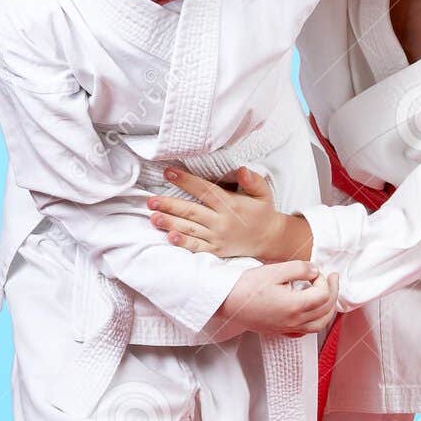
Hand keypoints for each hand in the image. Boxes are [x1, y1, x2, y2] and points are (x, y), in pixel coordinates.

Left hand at [149, 166, 311, 260]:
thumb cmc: (262, 212)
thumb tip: (242, 170)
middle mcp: (222, 222)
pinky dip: (183, 244)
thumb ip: (252, 180)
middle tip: (151, 201)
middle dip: (170, 205)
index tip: (168, 172)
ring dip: (170, 223)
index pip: (204, 190)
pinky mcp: (216, 251)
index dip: (186, 181)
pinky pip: (197, 248)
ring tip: (153, 217)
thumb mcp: (263, 193)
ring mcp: (218, 238)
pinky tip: (170, 238)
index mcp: (230, 205)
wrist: (270, 239)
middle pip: (192, 211)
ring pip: (190, 229)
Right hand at [211, 263, 338, 338]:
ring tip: (329, 296)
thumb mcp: (274, 270)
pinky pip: (305, 331)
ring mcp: (287, 328)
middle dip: (333, 292)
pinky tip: (312, 313)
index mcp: (295, 305)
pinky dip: (315, 322)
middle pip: (326, 310)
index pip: (323, 294)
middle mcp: (294, 320)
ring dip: (328, 310)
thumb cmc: (246, 286)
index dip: (324, 280)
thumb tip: (315, 271)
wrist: (226, 303)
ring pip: (319, 325)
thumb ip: (299, 269)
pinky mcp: (280, 330)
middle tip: (333, 278)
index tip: (314, 272)